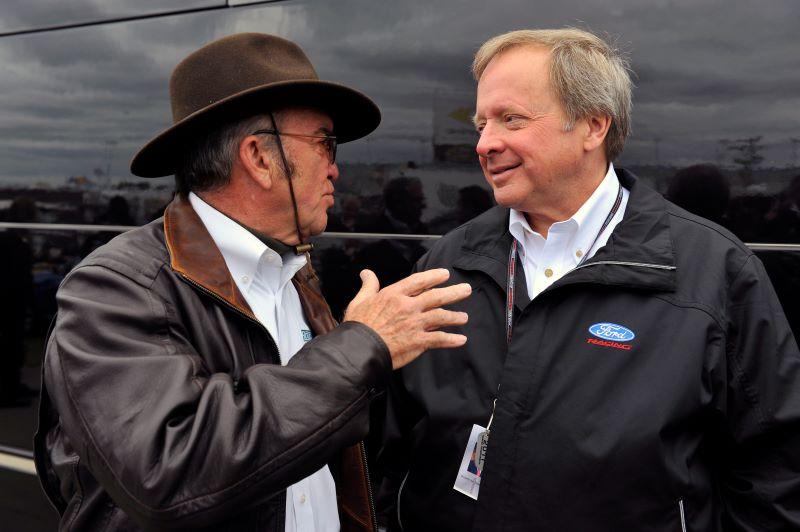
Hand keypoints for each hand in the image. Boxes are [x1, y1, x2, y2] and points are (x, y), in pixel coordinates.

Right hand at [344, 268, 470, 368]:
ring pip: (441, 316)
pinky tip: (461, 339)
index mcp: (394, 295)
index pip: (419, 281)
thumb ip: (368, 286)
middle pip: (436, 296)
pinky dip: (452, 339)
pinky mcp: (418, 341)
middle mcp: (407, 307)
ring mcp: (414, 324)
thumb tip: (366, 273)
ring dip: (455, 316)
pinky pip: (439, 339)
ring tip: (464, 317)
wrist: (359, 349)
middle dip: (453, 292)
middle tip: (466, 289)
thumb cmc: (358, 326)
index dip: (434, 276)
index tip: (445, 274)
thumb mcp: (360, 300)